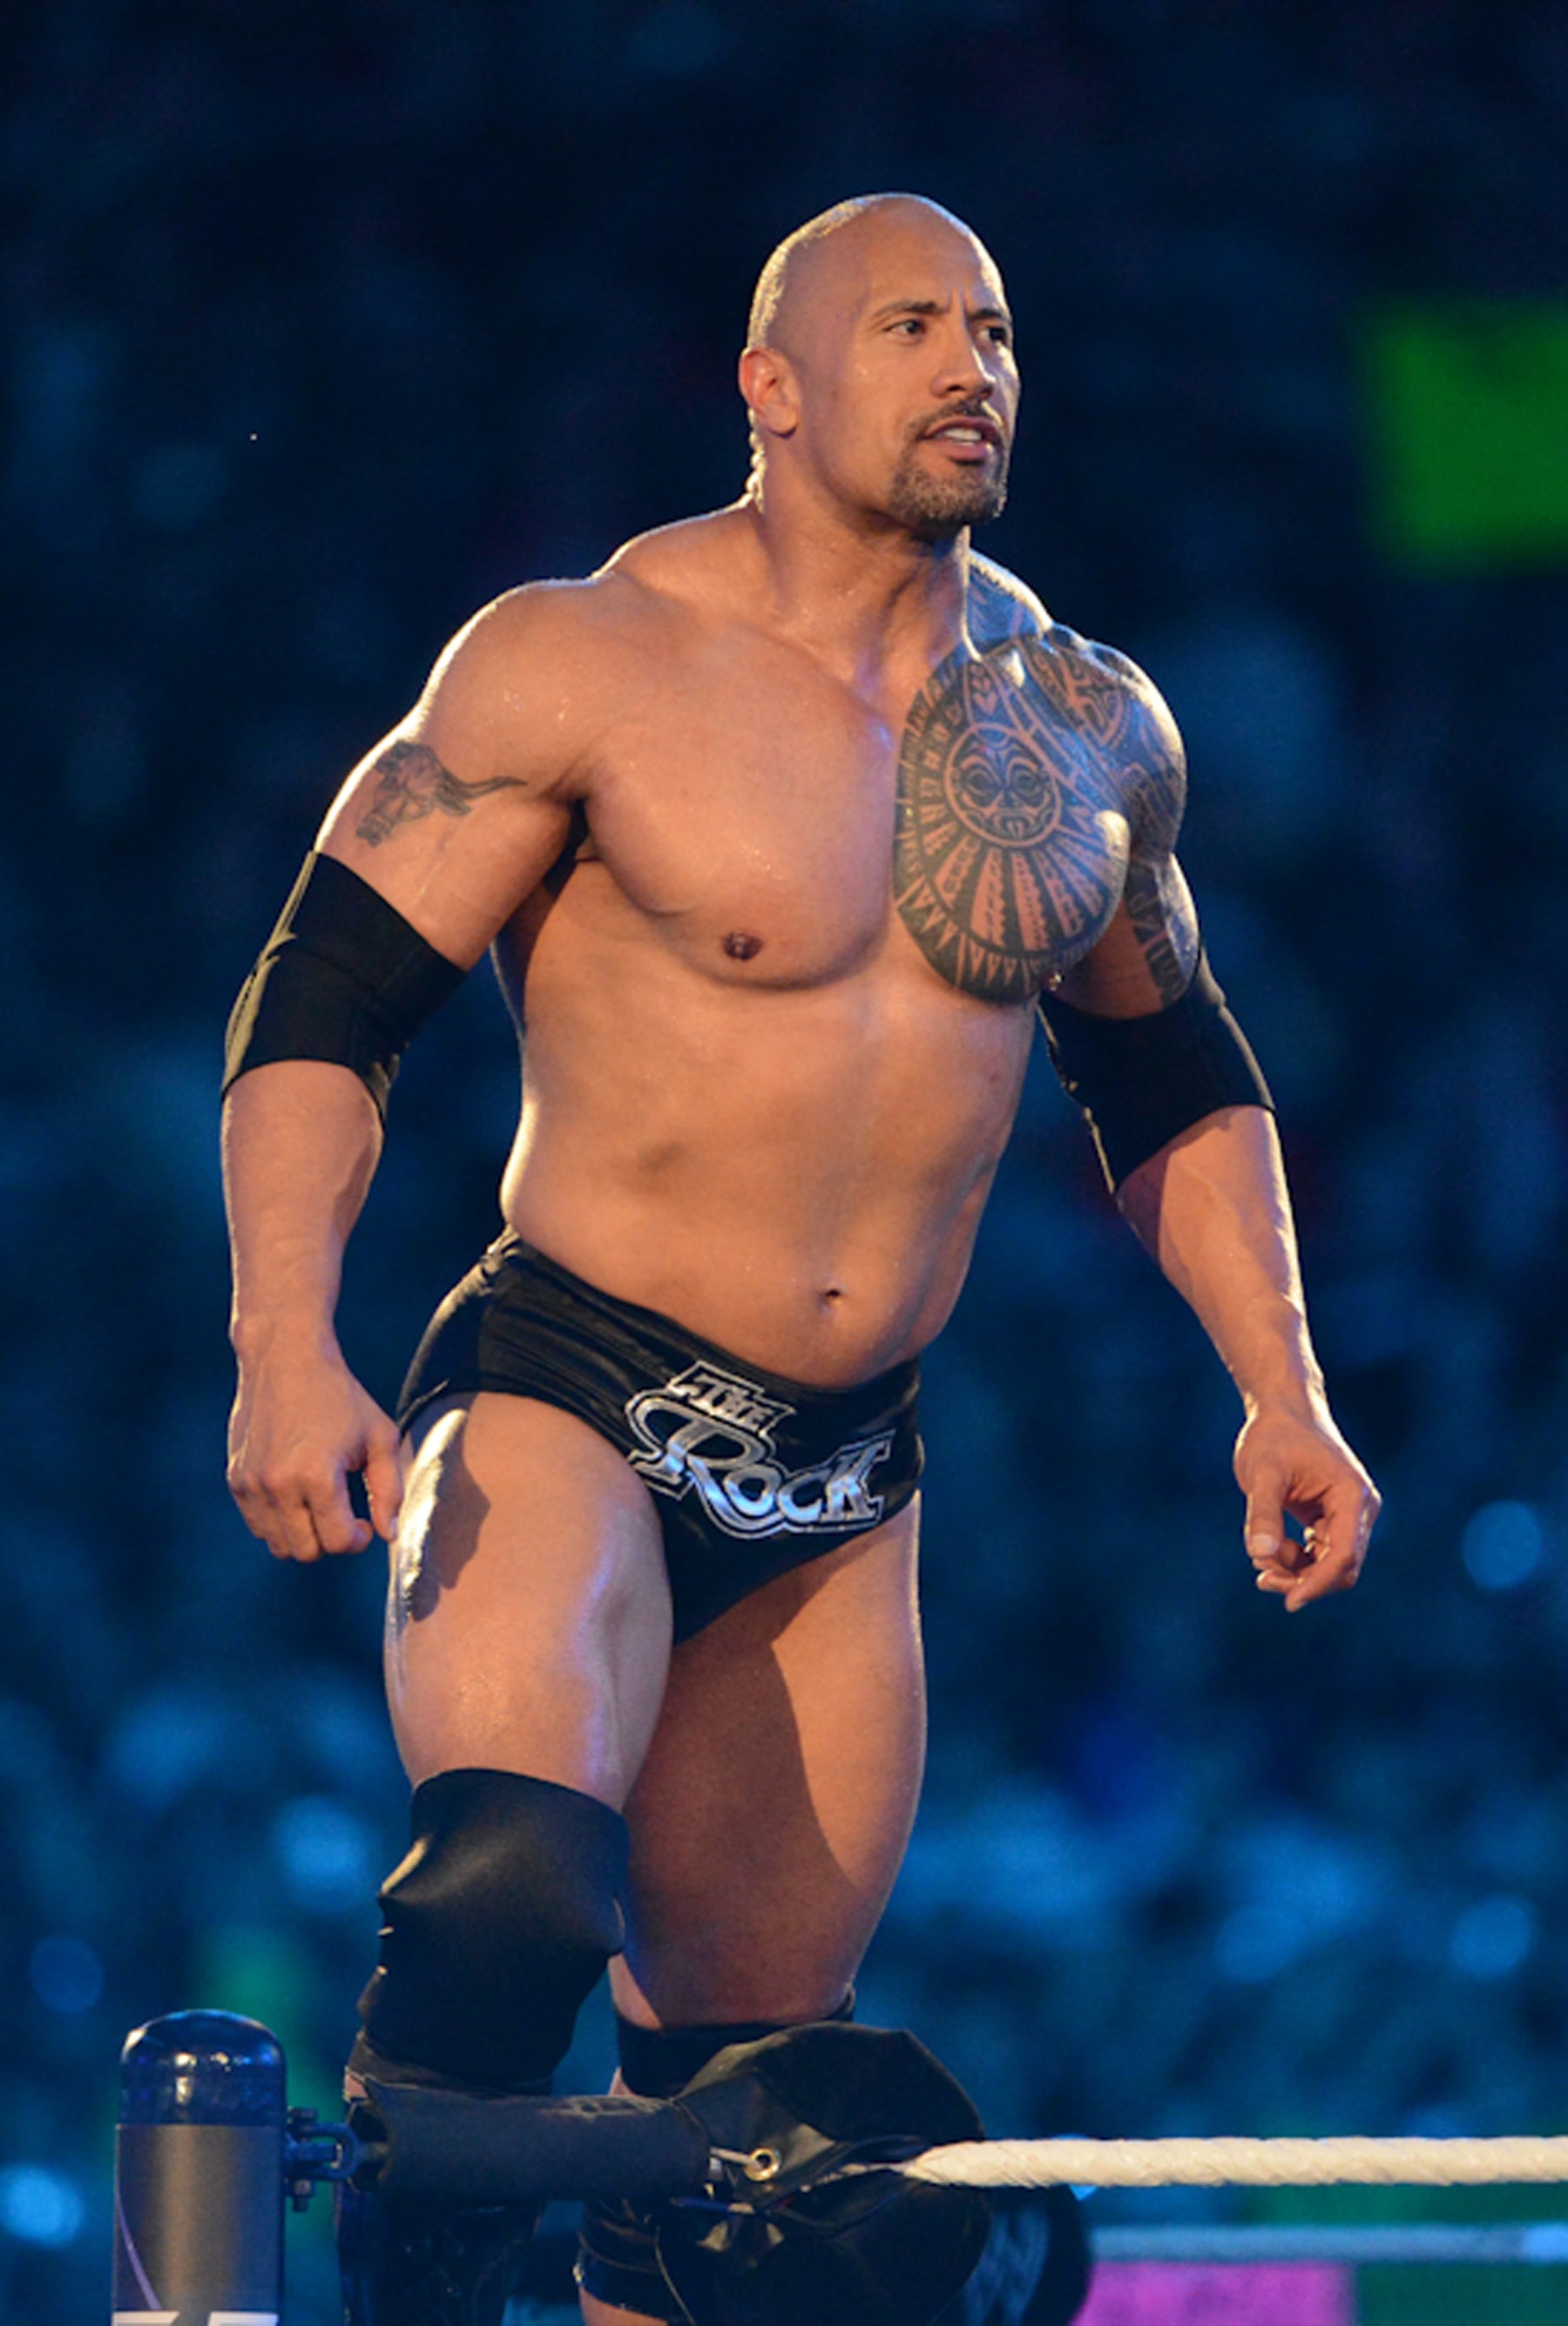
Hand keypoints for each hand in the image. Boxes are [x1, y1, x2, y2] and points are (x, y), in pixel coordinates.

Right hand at [227, 1340, 403, 1560]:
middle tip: (344, 1516)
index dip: (359, 1539)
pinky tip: (297, 1493)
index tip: (365, 1522)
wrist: (285, 1358)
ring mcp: (251, 1484)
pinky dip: (279, 1522)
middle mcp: (278, 1485)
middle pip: (307, 1551)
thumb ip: (389, 1490)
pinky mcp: (236, 1479)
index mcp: (318, 1475)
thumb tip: (388, 1534)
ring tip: (320, 1504)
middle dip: (331, 1540)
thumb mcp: (380, 1436)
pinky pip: (258, 1526)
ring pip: (279, 1545)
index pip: (338, 1542)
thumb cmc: (339, 1396)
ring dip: (304, 1535)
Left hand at [1233, 1399, 1378, 1612]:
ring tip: (1260, 1559)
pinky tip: (1268, 1553)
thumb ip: (1262, 1514)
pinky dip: (1296, 1560)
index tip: (1289, 1601)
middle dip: (1303, 1580)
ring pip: (1329, 1564)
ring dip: (1296, 1572)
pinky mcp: (1331, 1518)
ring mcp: (1347, 1515)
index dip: (1318, 1583)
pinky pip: (1319, 1554)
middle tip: (1262, 1579)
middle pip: (1340, 1567)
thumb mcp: (1262, 1473)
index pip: (1344, 1555)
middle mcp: (1358, 1510)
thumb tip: (1259, 1556)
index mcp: (1351, 1497)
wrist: (1282, 1410)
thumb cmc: (1274, 1436)